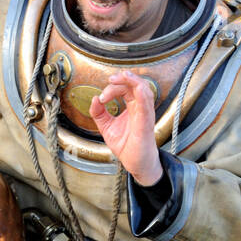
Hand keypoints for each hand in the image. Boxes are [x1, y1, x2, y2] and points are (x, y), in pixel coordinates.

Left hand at [90, 70, 162, 186]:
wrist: (134, 163)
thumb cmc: (127, 145)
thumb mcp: (107, 127)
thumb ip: (99, 113)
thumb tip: (94, 99)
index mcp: (132, 107)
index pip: (125, 88)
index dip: (112, 88)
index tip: (101, 98)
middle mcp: (140, 108)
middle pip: (135, 84)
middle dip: (123, 78)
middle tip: (110, 80)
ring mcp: (145, 114)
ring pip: (144, 89)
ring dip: (133, 80)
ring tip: (121, 77)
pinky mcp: (146, 123)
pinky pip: (147, 105)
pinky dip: (142, 94)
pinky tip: (136, 88)